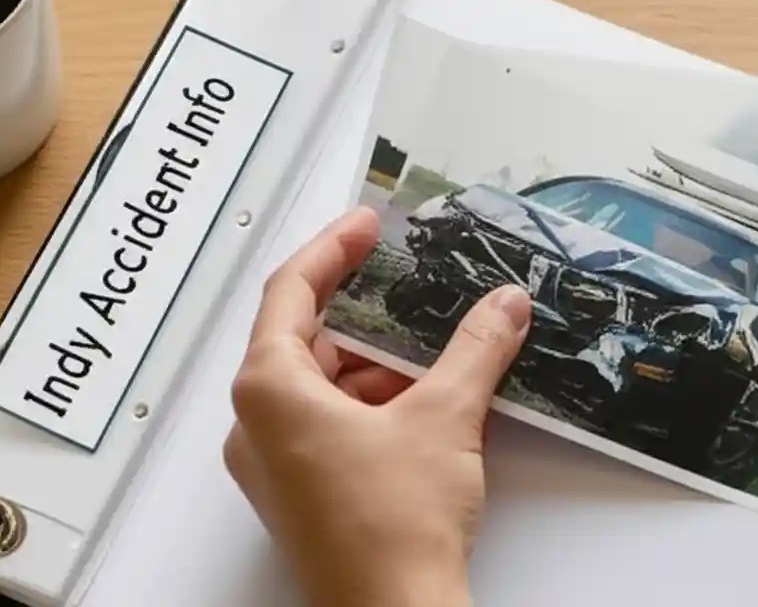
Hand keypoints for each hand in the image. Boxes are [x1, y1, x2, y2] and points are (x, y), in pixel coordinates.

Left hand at [223, 207, 531, 606]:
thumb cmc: (391, 533)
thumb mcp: (445, 418)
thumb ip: (476, 350)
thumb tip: (501, 308)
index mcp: (269, 391)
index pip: (290, 291)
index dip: (332, 248)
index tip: (365, 224)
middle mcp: (257, 425)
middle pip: (306, 338)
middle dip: (369, 314)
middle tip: (413, 284)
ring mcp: (275, 463)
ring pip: (322, 385)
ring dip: (378, 365)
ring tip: (438, 354)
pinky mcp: (301, 492)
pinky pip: (329, 424)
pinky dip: (374, 404)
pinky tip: (427, 404)